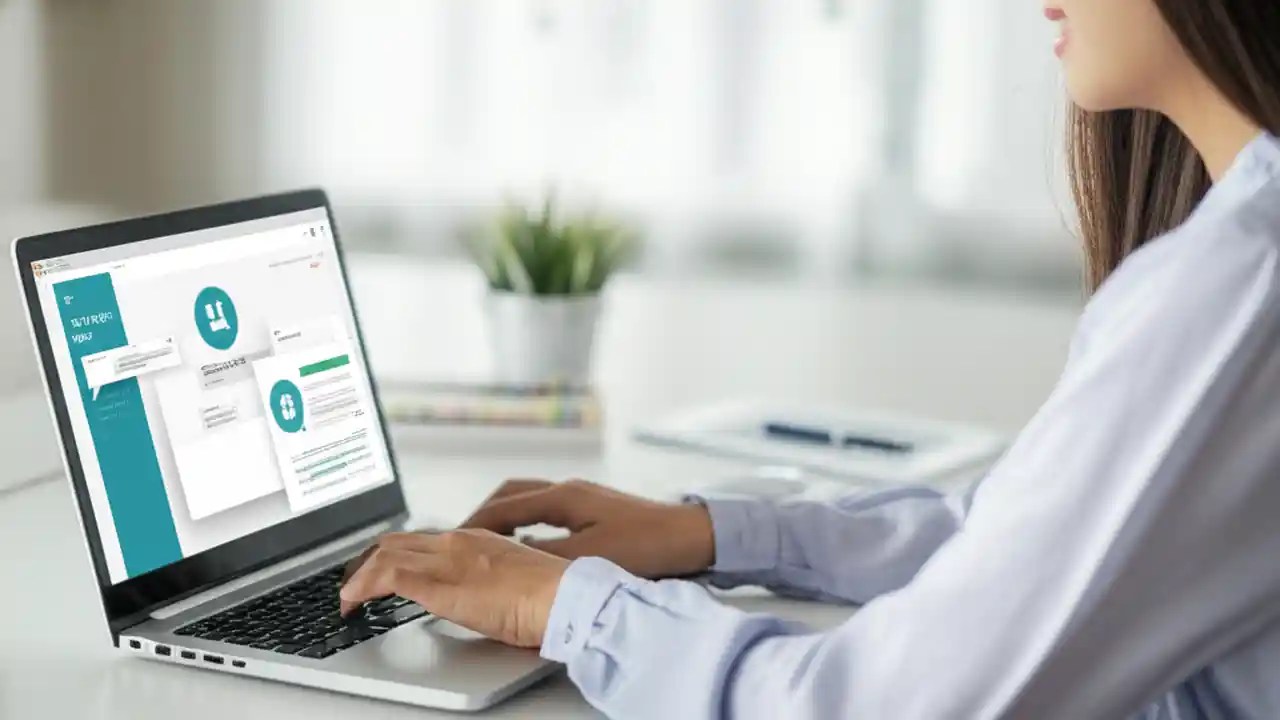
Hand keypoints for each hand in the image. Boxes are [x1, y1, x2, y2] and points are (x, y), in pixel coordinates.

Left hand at [339, 530, 567, 647]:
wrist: (565, 599)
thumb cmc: (550, 596)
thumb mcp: (509, 580)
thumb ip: (484, 579)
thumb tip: (471, 593)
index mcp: (475, 538)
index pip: (419, 540)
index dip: (391, 555)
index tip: (380, 572)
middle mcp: (456, 542)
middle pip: (394, 542)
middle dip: (367, 563)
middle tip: (354, 585)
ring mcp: (446, 561)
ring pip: (384, 556)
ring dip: (359, 576)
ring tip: (347, 598)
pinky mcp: (440, 585)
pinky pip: (390, 577)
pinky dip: (364, 587)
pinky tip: (354, 601)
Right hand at [461, 478, 715, 578]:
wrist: (693, 537)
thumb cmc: (648, 546)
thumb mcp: (590, 559)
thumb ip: (546, 559)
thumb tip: (508, 562)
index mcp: (563, 496)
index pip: (502, 507)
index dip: (472, 525)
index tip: (450, 541)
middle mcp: (570, 491)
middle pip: (510, 496)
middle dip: (483, 516)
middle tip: (461, 539)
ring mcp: (585, 499)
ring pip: (529, 503)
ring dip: (506, 520)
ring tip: (487, 545)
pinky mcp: (597, 513)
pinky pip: (548, 514)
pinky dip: (528, 527)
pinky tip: (529, 549)